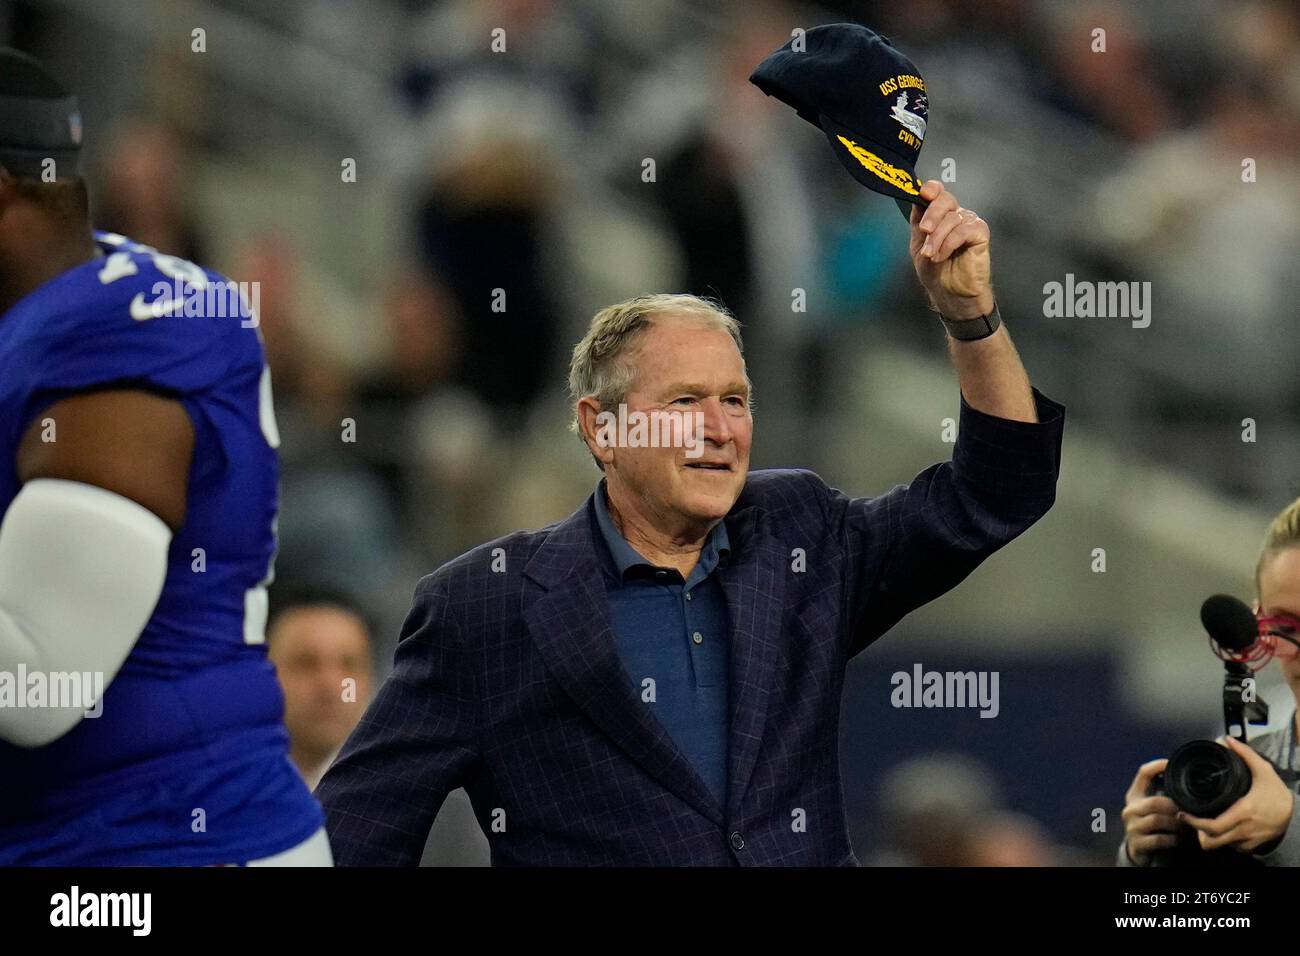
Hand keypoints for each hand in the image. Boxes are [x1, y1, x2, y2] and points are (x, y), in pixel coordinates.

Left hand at [909, 181, 993, 319]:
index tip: (923, 194)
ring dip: (937, 238)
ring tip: (930, 255)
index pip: (937, 192)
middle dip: (932, 215)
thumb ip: (917, 222)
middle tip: (925, 231)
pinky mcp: (980, 233)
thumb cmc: (935, 270)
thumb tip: (916, 199)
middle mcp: (956, 214)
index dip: (931, 189)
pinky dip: (949, 243)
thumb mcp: (918, 245)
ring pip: (952, 219)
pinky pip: (963, 230)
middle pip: (945, 200)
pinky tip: (941, 256)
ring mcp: (969, 222)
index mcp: (940, 214)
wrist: (949, 292)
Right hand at [1122, 758, 1179, 864]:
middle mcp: (1130, 809)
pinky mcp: (1137, 843)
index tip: (1170, 764)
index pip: (1143, 773)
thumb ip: (1163, 795)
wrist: (1139, 849)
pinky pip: (1158, 839)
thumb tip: (1185, 781)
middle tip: (1185, 813)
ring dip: (1175, 825)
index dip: (1157, 766)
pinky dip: (1171, 839)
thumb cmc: (1152, 824)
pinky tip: (1177, 839)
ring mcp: (1132, 827)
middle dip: (1173, 808)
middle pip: (1154, 802)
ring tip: (1183, 827)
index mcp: (1135, 795)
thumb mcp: (1152, 808)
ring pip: (1157, 820)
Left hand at [1180, 736, 1294, 852]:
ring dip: (1211, 838)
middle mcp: (1244, 829)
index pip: (1213, 826)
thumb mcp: (1264, 770)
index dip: (1194, 823)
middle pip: (1212, 841)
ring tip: (1203, 825)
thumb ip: (1245, 754)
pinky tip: (1221, 831)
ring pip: (1222, 846)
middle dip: (1197, 832)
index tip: (1184, 814)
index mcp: (1243, 812)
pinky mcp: (1254, 845)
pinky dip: (1225, 842)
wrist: (1297, 814)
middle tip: (1189, 819)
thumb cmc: (1278, 793)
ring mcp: (1249, 839)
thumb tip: (1228, 739)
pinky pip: (1234, 849)